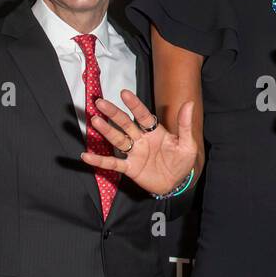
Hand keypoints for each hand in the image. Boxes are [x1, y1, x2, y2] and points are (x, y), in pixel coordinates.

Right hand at [79, 91, 197, 195]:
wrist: (177, 183)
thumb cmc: (181, 161)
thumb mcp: (187, 144)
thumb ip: (185, 125)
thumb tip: (189, 103)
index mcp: (155, 132)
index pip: (143, 115)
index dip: (134, 105)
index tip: (124, 93)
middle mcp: (141, 139)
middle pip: (125, 124)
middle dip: (113, 113)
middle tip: (100, 102)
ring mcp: (134, 153)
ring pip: (117, 139)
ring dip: (106, 131)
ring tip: (95, 120)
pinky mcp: (130, 168)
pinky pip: (113, 164)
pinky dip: (99, 161)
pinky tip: (86, 156)